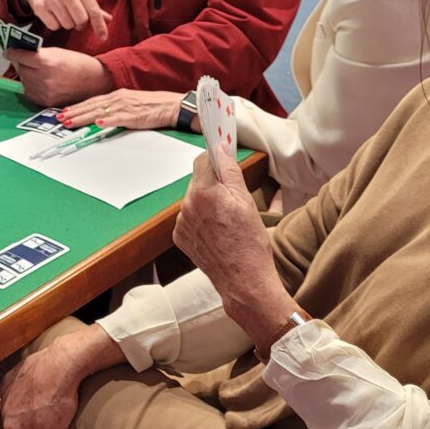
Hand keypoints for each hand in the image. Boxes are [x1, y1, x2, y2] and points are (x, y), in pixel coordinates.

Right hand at [0, 324, 124, 428]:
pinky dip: (24, 397)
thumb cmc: (58, 399)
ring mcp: (6, 391)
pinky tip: (37, 394)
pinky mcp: (11, 376)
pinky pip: (15, 393)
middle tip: (55, 427)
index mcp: (11, 428)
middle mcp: (3, 410)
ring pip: (18, 413)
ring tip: (49, 409)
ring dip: (30, 415)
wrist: (61, 362)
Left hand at [5, 47, 111, 107]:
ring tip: (36, 71)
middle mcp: (44, 78)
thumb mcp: (58, 52)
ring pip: (24, 81)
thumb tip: (20, 53)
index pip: (20, 56)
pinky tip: (40, 81)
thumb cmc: (78, 63)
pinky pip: (30, 92)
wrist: (95, 82)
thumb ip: (38, 54)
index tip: (8, 51)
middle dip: (20, 63)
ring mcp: (45, 92)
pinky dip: (31, 86)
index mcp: (47, 62)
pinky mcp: (46, 103)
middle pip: (20, 69)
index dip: (12, 53)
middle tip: (24, 59)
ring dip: (26, 75)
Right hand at [13, 0, 109, 38]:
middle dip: (80, 24)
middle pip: (81, 21)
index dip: (100, 26)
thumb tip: (108, 19)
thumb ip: (92, 5)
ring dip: (67, 24)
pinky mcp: (40, 7)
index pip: (93, 11)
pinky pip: (53, 26)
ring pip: (67, 25)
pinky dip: (55, 24)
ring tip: (62, 14)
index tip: (103, 37)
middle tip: (76, 19)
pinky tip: (53, 14)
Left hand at [59, 89, 182, 130]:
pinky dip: (106, 121)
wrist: (173, 105)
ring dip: (83, 117)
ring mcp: (126, 107)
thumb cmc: (154, 106)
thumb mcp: (131, 104)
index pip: (92, 101)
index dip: (77, 107)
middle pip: (91, 106)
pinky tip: (96, 123)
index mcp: (117, 95)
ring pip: (99, 112)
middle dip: (74, 112)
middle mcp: (118, 98)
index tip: (65, 112)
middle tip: (59, 118)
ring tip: (69, 122)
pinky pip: (118, 118)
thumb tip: (100, 117)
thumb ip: (116, 109)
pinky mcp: (135, 116)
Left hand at [175, 153, 295, 342]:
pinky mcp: (179, 237)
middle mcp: (187, 206)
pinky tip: (217, 232)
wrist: (244, 280)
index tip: (224, 160)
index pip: (203, 160)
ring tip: (227, 222)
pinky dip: (201, 220)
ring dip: (207, 203)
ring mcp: (181, 223)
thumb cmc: (250, 243)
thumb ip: (230, 171)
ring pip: (194, 200)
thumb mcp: (246, 201)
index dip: (216, 159)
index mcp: (203, 192)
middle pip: (198, 181)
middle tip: (234, 201)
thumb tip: (221, 148)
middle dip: (214, 185)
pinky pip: (190, 218)